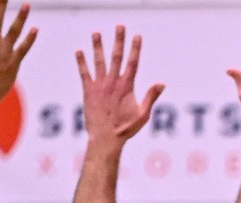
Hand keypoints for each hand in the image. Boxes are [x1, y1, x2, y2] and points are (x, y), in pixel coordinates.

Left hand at [77, 27, 164, 150]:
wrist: (105, 138)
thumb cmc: (125, 129)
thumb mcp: (143, 114)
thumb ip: (151, 96)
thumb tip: (162, 83)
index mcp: (127, 86)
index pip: (133, 62)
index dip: (135, 48)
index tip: (137, 36)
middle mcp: (113, 82)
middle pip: (116, 56)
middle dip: (118, 40)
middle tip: (119, 26)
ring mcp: (100, 85)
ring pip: (99, 61)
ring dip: (98, 46)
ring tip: (96, 33)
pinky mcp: (88, 91)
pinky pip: (84, 73)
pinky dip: (81, 62)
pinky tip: (79, 51)